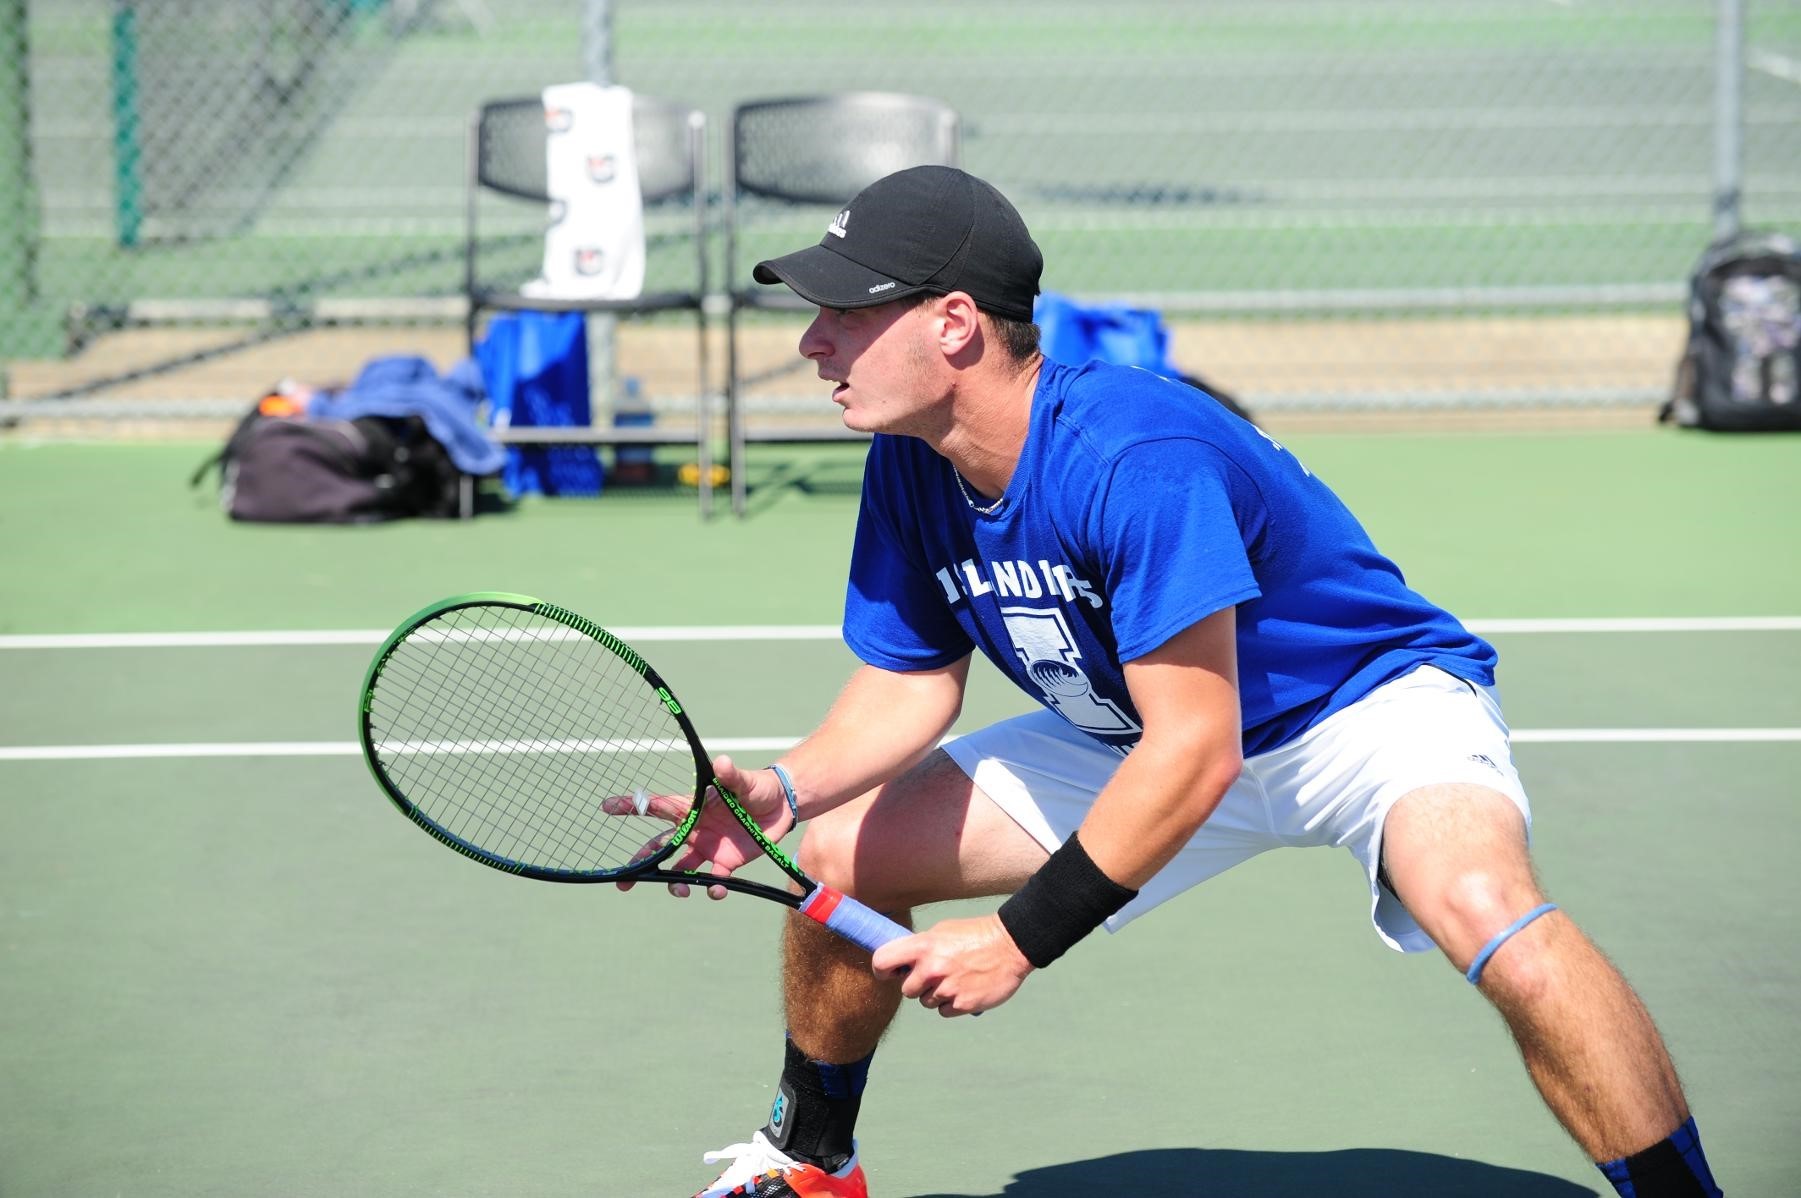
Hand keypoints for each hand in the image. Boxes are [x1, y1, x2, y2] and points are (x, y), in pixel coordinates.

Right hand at [599, 754, 792, 899]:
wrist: (782, 806)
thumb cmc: (757, 787)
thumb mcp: (744, 781)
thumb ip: (730, 776)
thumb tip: (721, 762)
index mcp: (692, 807)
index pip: (657, 806)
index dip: (632, 806)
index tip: (608, 806)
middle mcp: (693, 830)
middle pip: (659, 848)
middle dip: (640, 863)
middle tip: (623, 881)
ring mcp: (707, 848)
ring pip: (680, 870)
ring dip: (674, 884)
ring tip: (678, 891)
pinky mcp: (725, 863)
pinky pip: (712, 880)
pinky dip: (712, 889)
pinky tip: (716, 890)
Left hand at [871, 914, 1033, 1016]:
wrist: (1011, 945)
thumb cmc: (975, 935)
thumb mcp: (943, 931)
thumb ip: (921, 947)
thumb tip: (902, 962)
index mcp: (924, 946)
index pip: (882, 961)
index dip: (882, 970)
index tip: (889, 973)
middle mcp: (932, 968)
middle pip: (907, 990)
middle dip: (918, 984)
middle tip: (936, 974)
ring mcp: (947, 988)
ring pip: (926, 1002)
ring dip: (937, 994)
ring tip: (956, 978)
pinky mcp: (962, 1004)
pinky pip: (943, 1011)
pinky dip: (952, 1004)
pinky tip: (965, 988)